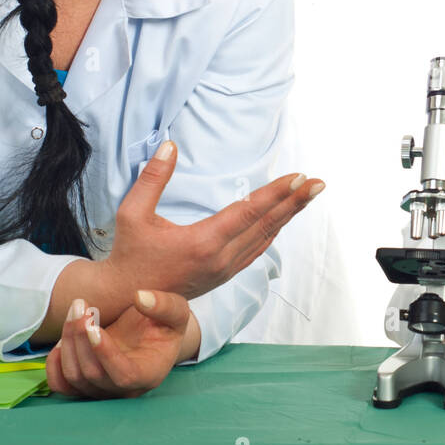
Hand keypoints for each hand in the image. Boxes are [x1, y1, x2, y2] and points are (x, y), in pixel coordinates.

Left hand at [46, 290, 191, 398]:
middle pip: (92, 373)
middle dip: (81, 337)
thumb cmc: (164, 324)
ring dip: (69, 341)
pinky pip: (61, 385)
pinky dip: (54, 364)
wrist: (151, 335)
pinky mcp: (83, 386)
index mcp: (149, 374)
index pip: (124, 375)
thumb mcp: (176, 311)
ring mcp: (101, 390)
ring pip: (74, 376)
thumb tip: (141, 298)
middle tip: (81, 305)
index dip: (105, 354)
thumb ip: (164, 305)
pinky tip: (62, 339)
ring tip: (76, 310)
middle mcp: (124, 390)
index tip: (93, 327)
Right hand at [105, 140, 323, 299]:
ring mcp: (224, 270)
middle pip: (266, 225)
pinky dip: (272, 232)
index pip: (249, 211)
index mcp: (202, 242)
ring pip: (265, 239)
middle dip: (295, 202)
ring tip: (308, 196)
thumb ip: (153, 178)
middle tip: (319, 183)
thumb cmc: (128, 254)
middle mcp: (220, 258)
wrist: (125, 299)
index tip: (300, 177)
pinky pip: (256, 251)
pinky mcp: (223, 276)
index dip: (277, 193)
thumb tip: (170, 145)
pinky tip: (282, 220)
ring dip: (288, 216)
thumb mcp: (132, 213)